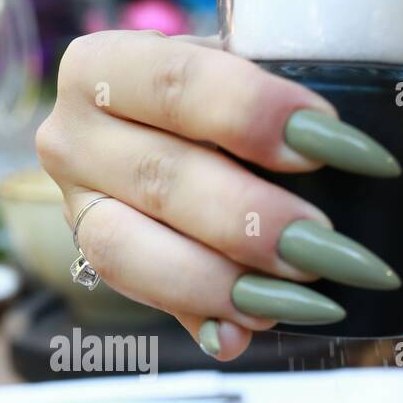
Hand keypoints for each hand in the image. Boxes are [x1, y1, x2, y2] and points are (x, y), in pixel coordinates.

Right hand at [36, 31, 400, 359]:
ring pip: (130, 251)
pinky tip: (242, 335)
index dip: (254, 112)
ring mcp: (74, 207)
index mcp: (102, 67)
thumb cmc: (212, 93)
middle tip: (326, 243)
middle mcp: (71, 137)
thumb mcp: (232, 70)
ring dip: (222, 280)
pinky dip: (199, 317)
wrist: (157, 131)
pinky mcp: (92, 263)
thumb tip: (325, 132)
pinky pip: (141, 299)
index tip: (331, 138)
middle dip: (251, 217)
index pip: (177, 83)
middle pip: (159, 178)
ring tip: (300, 299)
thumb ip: (266, 104)